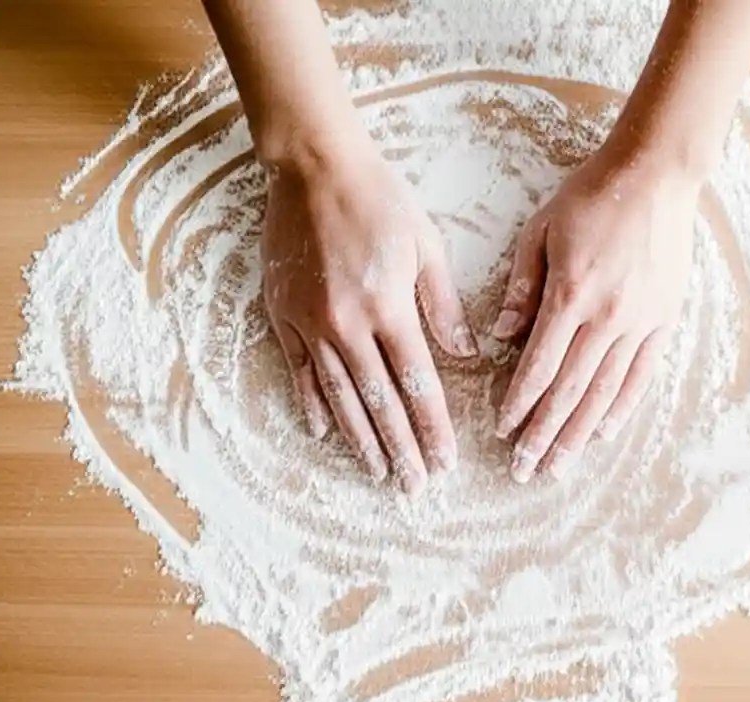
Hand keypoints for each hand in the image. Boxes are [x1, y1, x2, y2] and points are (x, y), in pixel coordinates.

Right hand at [261, 140, 476, 492]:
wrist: (312, 166)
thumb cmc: (379, 199)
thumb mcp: (427, 246)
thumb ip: (445, 307)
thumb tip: (467, 356)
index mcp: (388, 307)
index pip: (417, 383)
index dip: (432, 427)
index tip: (447, 460)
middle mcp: (347, 324)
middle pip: (379, 402)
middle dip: (401, 448)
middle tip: (416, 486)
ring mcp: (310, 323)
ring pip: (338, 396)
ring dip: (361, 439)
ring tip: (379, 473)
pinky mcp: (283, 315)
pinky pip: (300, 371)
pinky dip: (313, 405)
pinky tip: (325, 433)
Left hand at [492, 149, 696, 482]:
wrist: (656, 176)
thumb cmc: (592, 196)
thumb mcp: (540, 230)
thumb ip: (521, 287)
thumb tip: (501, 336)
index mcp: (570, 294)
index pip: (539, 365)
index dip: (518, 403)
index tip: (501, 430)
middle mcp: (606, 316)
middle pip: (570, 391)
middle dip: (543, 434)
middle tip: (523, 470)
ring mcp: (640, 322)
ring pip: (605, 393)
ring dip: (579, 435)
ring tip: (558, 467)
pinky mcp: (664, 321)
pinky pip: (641, 376)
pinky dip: (621, 409)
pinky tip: (604, 434)